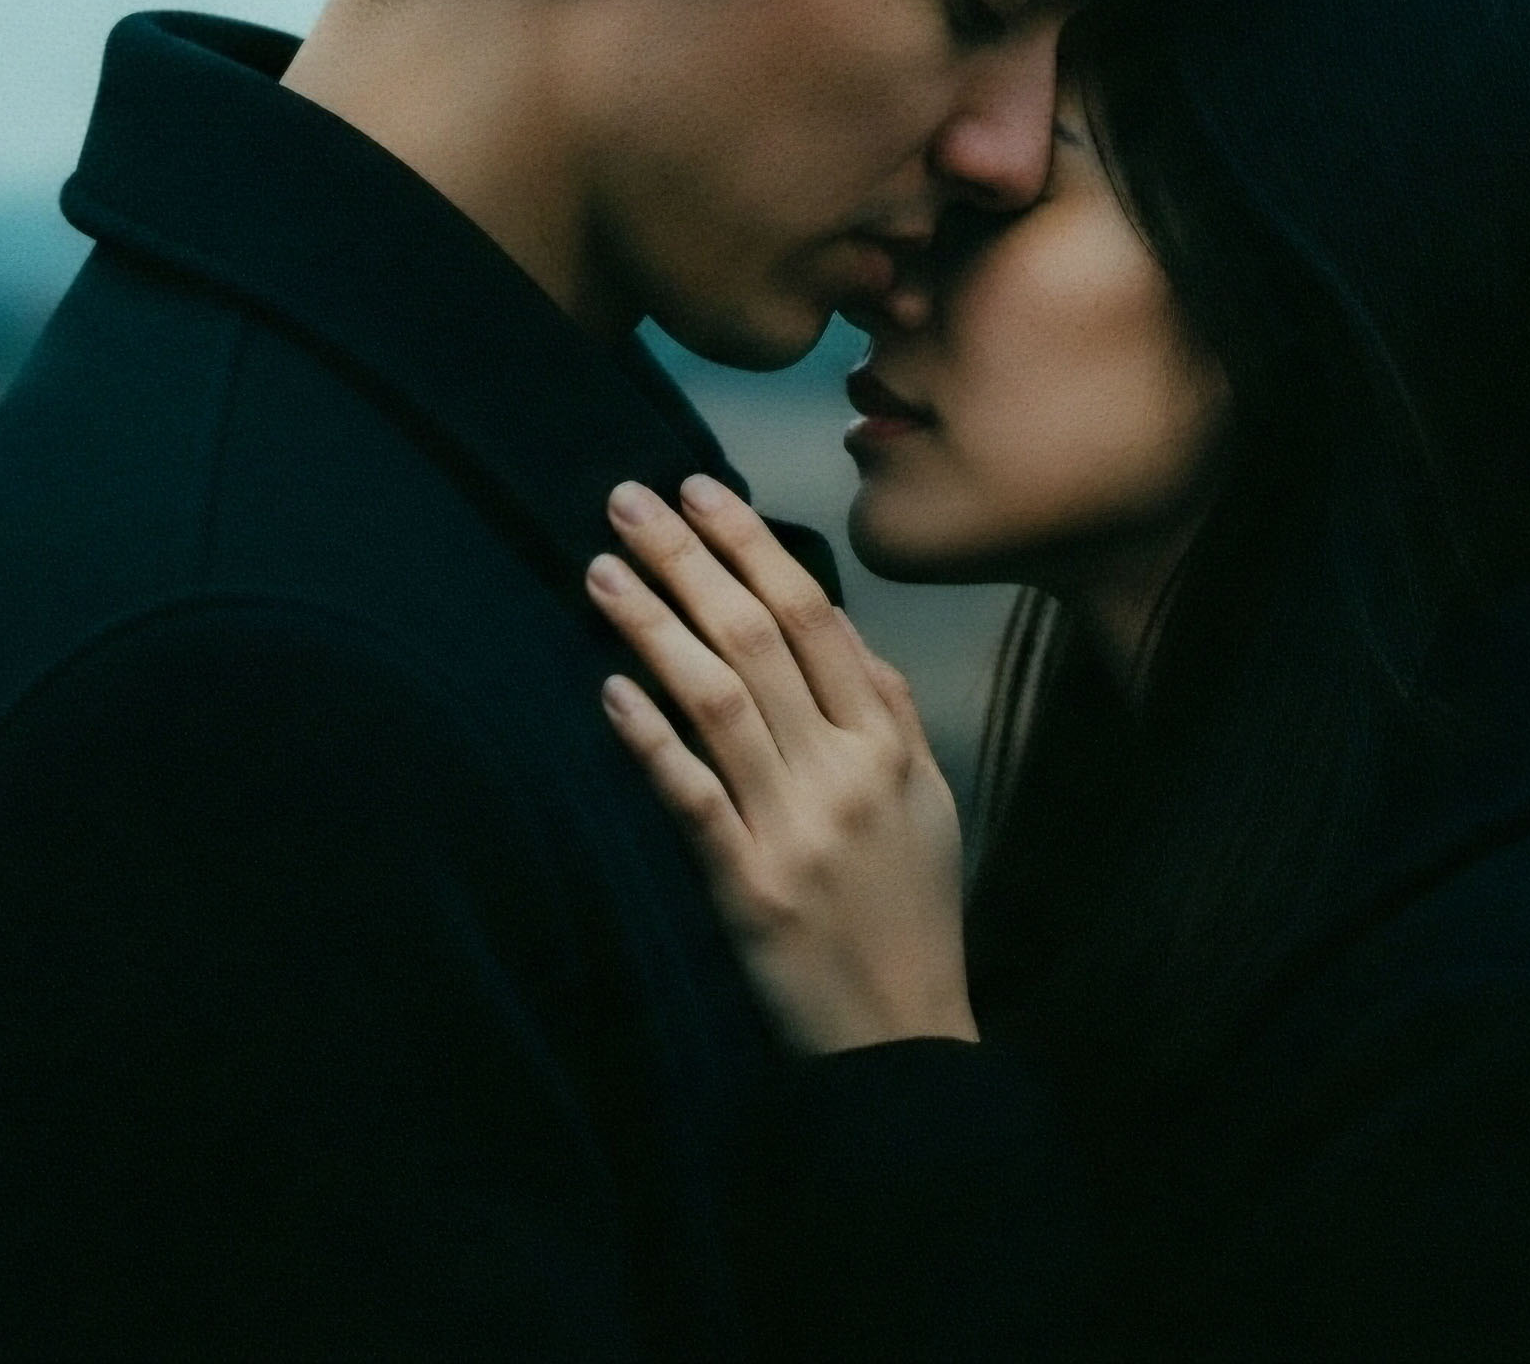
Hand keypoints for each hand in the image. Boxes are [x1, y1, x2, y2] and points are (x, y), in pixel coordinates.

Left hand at [588, 474, 974, 1054]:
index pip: (814, 616)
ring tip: (600, 569)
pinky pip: (689, 796)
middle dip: (689, 558)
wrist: (903, 1038)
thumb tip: (844, 635)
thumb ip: (888, 715)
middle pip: (758, 638)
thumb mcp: (928, 803)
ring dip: (653, 624)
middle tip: (628, 500)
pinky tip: (609, 687)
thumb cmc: (911, 915)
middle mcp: (846, 773)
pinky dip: (648, 737)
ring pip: (717, 699)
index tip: (701, 490)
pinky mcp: (748, 888)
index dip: (752, 546)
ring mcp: (795, 829)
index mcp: (889, 744)